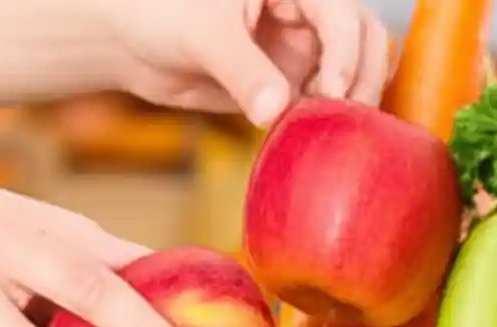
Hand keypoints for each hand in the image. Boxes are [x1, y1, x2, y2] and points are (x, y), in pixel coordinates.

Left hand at [103, 0, 390, 123]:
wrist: (133, 45)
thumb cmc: (162, 16)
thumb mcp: (204, 36)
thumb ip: (242, 71)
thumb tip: (276, 110)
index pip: (342, 13)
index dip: (346, 52)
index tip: (332, 91)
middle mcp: (306, 13)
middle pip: (363, 39)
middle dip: (363, 76)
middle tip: (346, 117)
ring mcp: (300, 48)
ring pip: (350, 72)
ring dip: (352, 101)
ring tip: (333, 131)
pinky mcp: (287, 83)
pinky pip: (318, 103)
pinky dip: (325, 121)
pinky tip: (315, 142)